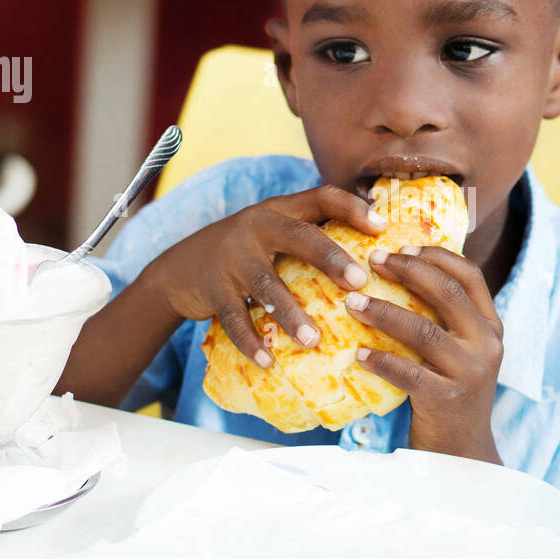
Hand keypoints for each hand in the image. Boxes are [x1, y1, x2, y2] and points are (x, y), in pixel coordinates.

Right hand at [147, 184, 384, 367]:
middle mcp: (256, 228)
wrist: (178, 269)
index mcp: (279, 211)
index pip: (321, 197)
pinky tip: (267, 361)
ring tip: (313, 339)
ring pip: (265, 284)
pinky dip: (250, 341)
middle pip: (298, 236)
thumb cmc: (246, 254)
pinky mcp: (213, 290)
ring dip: (289, 313)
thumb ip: (312, 236)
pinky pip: (234, 318)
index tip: (382, 226)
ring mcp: (232, 259)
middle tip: (358, 281)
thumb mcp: (273, 234)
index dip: (352, 208)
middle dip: (330, 258)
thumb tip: (377, 253)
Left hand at [347, 245, 502, 462]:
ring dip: (383, 312)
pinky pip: (408, 372)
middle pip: (447, 293)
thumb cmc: (448, 392)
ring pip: (424, 330)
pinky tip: (358, 354)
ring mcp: (470, 372)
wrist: (461, 452)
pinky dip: (380, 360)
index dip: (435, 255)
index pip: (470, 275)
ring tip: (352, 302)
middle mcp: (487, 344)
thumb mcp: (458, 351)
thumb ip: (443, 318)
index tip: (401, 245)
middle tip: (371, 261)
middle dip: (407, 270)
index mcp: (490, 326)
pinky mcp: (447, 399)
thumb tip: (397, 270)